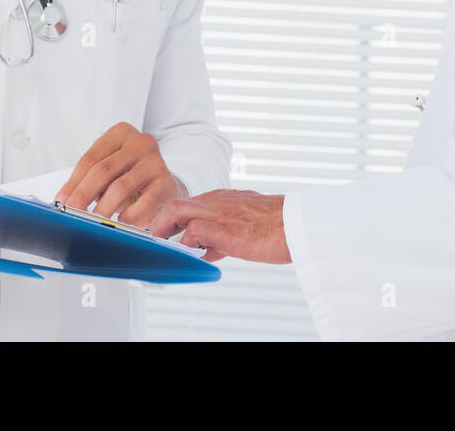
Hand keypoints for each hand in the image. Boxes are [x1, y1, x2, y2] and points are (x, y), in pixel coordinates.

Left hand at [54, 122, 186, 227]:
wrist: (163, 187)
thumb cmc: (128, 177)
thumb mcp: (107, 172)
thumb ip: (87, 180)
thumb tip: (63, 199)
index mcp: (121, 133)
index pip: (91, 158)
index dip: (73, 182)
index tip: (62, 201)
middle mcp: (140, 142)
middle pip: (104, 170)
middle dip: (84, 194)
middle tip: (73, 213)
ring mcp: (156, 161)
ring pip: (121, 186)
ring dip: (104, 208)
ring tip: (94, 221)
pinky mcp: (167, 182)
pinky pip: (145, 201)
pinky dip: (129, 214)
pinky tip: (121, 220)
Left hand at [148, 189, 290, 263]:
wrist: (297, 225)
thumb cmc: (277, 227)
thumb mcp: (246, 224)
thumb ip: (224, 233)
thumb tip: (208, 249)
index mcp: (222, 199)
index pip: (188, 204)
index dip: (171, 220)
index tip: (164, 235)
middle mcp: (217, 201)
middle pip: (175, 203)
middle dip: (160, 223)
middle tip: (157, 241)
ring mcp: (219, 213)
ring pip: (176, 210)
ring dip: (164, 229)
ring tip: (163, 246)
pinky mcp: (225, 229)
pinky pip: (194, 231)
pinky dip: (189, 245)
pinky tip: (195, 256)